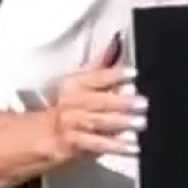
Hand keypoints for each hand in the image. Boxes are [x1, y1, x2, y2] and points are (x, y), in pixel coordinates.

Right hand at [46, 41, 144, 160]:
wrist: (44, 132)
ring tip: (141, 123)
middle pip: (99, 101)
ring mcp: (73, 123)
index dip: (115, 74)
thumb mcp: (81, 80)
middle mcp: (73, 102)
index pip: (96, 77)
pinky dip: (115, 147)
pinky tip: (133, 148)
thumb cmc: (68, 103)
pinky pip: (97, 145)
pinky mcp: (74, 143)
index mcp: (76, 84)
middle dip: (121, 102)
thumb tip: (117, 39)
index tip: (134, 73)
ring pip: (98, 122)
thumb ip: (101, 64)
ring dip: (120, 123)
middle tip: (143, 103)